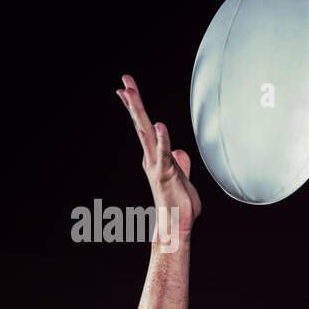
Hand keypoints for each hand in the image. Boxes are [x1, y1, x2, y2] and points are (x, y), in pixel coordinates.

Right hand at [116, 74, 200, 247]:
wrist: (178, 226)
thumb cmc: (181, 205)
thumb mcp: (183, 178)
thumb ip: (181, 162)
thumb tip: (179, 150)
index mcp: (156, 157)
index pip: (145, 128)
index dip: (136, 109)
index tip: (126, 90)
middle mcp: (152, 158)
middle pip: (142, 125)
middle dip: (134, 102)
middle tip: (125, 81)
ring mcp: (156, 166)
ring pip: (147, 134)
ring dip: (139, 113)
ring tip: (131, 92)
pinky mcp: (165, 175)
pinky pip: (164, 154)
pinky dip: (163, 139)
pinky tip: (160, 125)